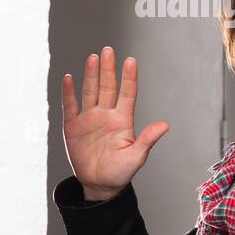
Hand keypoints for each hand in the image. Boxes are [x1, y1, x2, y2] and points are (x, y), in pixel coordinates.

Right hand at [60, 46, 169, 199]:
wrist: (100, 184)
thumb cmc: (121, 171)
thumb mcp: (137, 156)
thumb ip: (148, 139)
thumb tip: (165, 125)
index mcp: (123, 121)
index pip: (127, 94)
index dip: (129, 77)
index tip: (131, 60)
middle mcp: (107, 115)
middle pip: (108, 87)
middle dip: (108, 69)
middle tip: (108, 50)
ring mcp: (89, 119)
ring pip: (90, 92)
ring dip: (91, 75)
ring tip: (93, 57)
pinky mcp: (73, 126)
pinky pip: (70, 105)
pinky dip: (69, 92)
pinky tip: (69, 77)